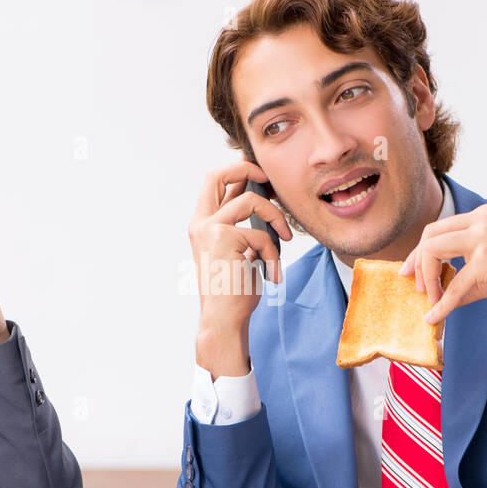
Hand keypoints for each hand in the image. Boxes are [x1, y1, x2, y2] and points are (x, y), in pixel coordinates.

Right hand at [187, 160, 293, 377]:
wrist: (224, 319)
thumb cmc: (233, 290)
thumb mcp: (238, 251)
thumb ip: (243, 227)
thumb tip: (263, 201)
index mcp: (201, 224)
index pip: (214, 182)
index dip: (238, 171)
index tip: (262, 178)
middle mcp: (200, 223)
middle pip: (218, 174)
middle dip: (247, 168)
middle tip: (270, 181)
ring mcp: (210, 228)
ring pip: (251, 200)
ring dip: (276, 218)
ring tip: (286, 239)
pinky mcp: (224, 238)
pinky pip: (262, 234)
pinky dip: (274, 253)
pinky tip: (273, 273)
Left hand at [399, 204, 486, 325]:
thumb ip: (461, 270)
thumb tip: (434, 290)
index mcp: (483, 216)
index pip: (438, 227)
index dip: (419, 251)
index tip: (411, 270)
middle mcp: (482, 220)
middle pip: (430, 235)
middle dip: (416, 262)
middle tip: (415, 285)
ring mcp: (484, 238)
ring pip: (433, 252)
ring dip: (427, 279)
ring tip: (431, 298)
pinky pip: (453, 286)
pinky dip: (441, 305)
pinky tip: (434, 317)